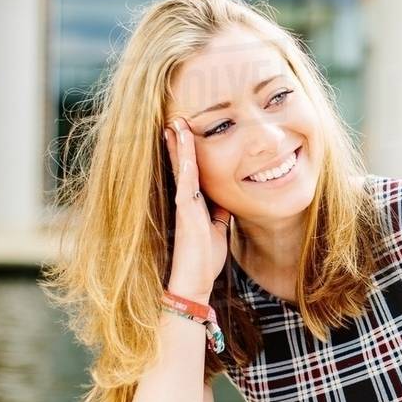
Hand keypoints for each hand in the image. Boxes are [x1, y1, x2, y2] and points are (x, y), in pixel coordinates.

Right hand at [163, 117, 230, 301]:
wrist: (195, 282)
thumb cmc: (204, 258)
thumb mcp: (218, 227)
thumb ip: (219, 211)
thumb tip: (226, 196)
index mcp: (193, 203)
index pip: (190, 171)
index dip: (188, 150)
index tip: (186, 130)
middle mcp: (185, 200)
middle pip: (182, 164)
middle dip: (179, 141)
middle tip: (175, 119)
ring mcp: (183, 205)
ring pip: (181, 168)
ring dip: (179, 146)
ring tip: (175, 124)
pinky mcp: (185, 212)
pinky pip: (187, 183)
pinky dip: (186, 164)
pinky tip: (185, 149)